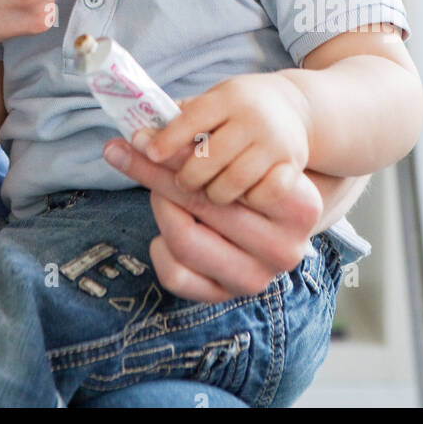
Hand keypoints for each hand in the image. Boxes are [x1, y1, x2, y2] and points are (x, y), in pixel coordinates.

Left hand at [102, 137, 322, 301]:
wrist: (275, 215)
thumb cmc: (252, 170)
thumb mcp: (241, 147)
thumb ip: (201, 136)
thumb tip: (144, 126)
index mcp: (301, 206)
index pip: (230, 173)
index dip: (178, 152)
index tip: (141, 135)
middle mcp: (286, 248)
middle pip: (202, 201)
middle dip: (154, 171)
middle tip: (122, 148)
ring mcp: (258, 278)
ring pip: (184, 238)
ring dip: (160, 205)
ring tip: (154, 186)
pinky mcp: (227, 297)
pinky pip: (176, 274)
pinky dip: (159, 248)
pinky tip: (161, 229)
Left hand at [134, 72, 312, 204]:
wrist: (297, 109)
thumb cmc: (240, 109)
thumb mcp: (214, 100)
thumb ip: (179, 117)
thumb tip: (138, 137)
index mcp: (230, 97)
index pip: (193, 119)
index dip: (167, 139)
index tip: (148, 152)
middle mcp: (255, 121)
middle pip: (207, 160)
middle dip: (184, 177)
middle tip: (177, 182)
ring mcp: (276, 148)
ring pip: (229, 186)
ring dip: (209, 195)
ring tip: (201, 194)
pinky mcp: (294, 176)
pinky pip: (261, 200)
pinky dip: (245, 204)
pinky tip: (235, 201)